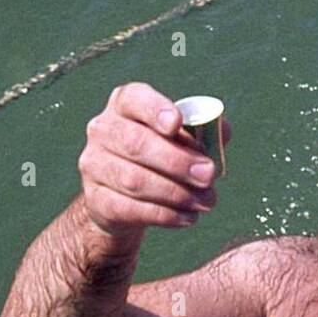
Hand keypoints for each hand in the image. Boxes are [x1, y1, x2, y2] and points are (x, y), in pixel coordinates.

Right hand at [77, 82, 230, 235]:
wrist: (123, 199)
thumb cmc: (159, 158)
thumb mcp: (181, 139)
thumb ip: (202, 131)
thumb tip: (222, 130)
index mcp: (125, 104)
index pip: (134, 99)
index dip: (155, 110)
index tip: (177, 123)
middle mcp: (103, 130)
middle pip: (135, 143)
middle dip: (177, 161)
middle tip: (208, 175)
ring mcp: (94, 165)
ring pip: (134, 180)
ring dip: (176, 193)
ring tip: (205, 202)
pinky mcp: (96, 199)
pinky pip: (130, 209)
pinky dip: (164, 215)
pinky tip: (187, 217)